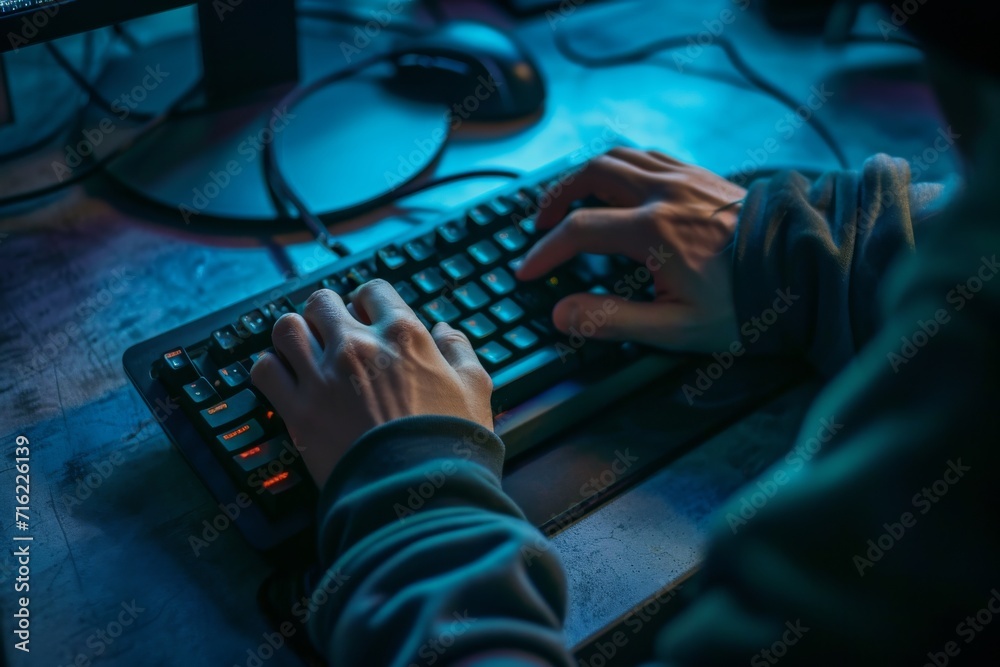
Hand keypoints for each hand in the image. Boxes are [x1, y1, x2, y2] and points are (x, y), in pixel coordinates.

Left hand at [250, 281, 493, 488]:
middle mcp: (357, 345)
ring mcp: (323, 375)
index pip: (372, 291)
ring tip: (304, 353)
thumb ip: (460, 351)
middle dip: (326, 314)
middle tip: (332, 336)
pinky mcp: (297, 409)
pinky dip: (271, 369)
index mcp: (403, 334)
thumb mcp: (475, 389)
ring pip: (286, 327)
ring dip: (294, 336)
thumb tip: (444, 330)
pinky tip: (285, 379)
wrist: (417, 491)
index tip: (366, 318)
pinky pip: (265, 369)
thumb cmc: (449, 442)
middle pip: (322, 302)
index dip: (368, 302)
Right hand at [516, 147, 745, 352]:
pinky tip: (622, 184)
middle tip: (541, 223)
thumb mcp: (676, 329)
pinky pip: (652, 154)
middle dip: (558, 196)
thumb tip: (562, 314)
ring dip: (587, 174)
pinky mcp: (705, 175)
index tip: (527, 270)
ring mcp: (687, 178)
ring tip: (572, 198)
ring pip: (621, 156)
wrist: (807, 274)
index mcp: (654, 231)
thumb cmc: (746, 307)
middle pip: (592, 173)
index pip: (579, 231)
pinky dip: (623, 164)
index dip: (544, 251)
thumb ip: (612, 321)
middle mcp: (666, 194)